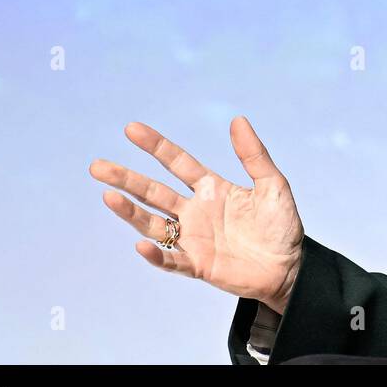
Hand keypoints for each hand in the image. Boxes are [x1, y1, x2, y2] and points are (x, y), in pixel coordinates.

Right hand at [89, 116, 302, 314]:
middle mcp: (196, 211)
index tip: (131, 129)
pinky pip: (171, 259)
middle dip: (126, 178)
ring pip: (153, 223)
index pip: (177, 162)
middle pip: (154, 191)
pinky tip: (141, 244)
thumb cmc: (282, 226)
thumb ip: (254, 155)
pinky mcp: (198, 265)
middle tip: (97, 166)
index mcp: (212, 188)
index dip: (156, 146)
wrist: (290, 267)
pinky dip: (156, 254)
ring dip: (130, 212)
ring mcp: (193, 238)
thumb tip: (237, 120)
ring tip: (108, 196)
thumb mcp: (273, 184)